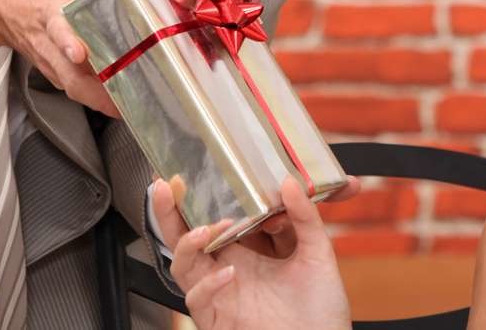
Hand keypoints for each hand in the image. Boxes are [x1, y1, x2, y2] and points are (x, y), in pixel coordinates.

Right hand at [0, 0, 185, 115]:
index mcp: (56, 7)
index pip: (58, 26)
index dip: (67, 41)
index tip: (78, 52)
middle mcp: (51, 39)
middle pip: (68, 71)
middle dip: (93, 89)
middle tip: (120, 97)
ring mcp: (52, 60)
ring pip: (72, 87)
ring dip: (100, 100)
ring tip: (129, 107)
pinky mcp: (55, 72)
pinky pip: (75, 90)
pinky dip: (97, 99)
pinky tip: (121, 104)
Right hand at [151, 175, 351, 329]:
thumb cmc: (319, 307)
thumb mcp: (317, 253)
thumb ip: (305, 216)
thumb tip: (290, 182)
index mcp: (246, 250)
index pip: (213, 218)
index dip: (197, 198)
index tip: (191, 171)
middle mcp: (226, 268)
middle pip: (185, 237)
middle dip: (170, 212)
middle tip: (166, 186)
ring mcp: (219, 294)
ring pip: (182, 266)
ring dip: (188, 244)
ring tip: (207, 229)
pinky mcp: (217, 319)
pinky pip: (198, 299)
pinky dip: (209, 284)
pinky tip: (229, 273)